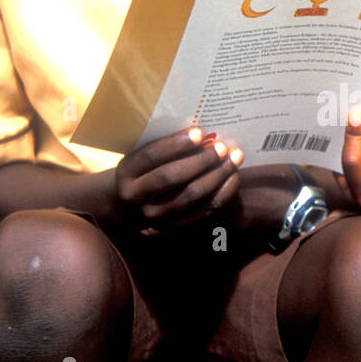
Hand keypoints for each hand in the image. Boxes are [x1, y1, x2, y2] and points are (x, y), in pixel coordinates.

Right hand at [110, 127, 242, 232]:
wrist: (129, 207)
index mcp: (126, 173)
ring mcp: (154, 216)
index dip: (176, 145)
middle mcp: (136, 197)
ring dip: (217, 175)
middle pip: (172, 177)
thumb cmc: (143, 171)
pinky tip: (233, 176)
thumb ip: (165, 147)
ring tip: (234, 158)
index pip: (151, 156)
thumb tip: (202, 135)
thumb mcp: (142, 157)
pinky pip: (203, 211)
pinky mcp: (173, 227)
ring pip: (191, 196)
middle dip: (201, 160)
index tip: (200, 133)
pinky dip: (222, 193)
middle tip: (222, 147)